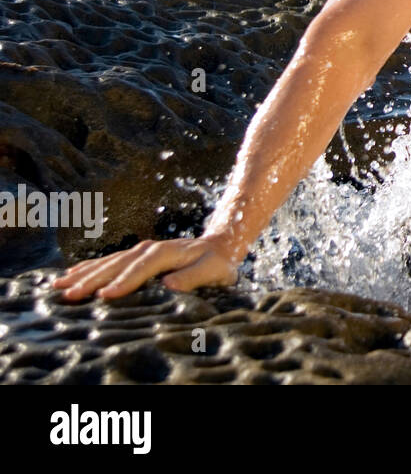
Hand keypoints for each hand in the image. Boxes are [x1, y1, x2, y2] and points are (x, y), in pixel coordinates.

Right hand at [51, 235, 239, 300]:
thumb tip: (169, 284)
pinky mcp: (135, 256)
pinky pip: (109, 261)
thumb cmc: (217, 263)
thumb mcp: (213, 270)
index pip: (141, 268)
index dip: (124, 281)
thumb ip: (193, 276)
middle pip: (117, 264)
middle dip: (93, 280)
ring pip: (108, 262)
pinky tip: (72, 274)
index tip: (106, 296)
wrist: (219, 246)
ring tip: (60, 285)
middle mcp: (149, 248)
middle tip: (70, 295)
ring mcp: (140, 250)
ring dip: (84, 274)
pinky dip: (89, 268)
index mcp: (166, 252)